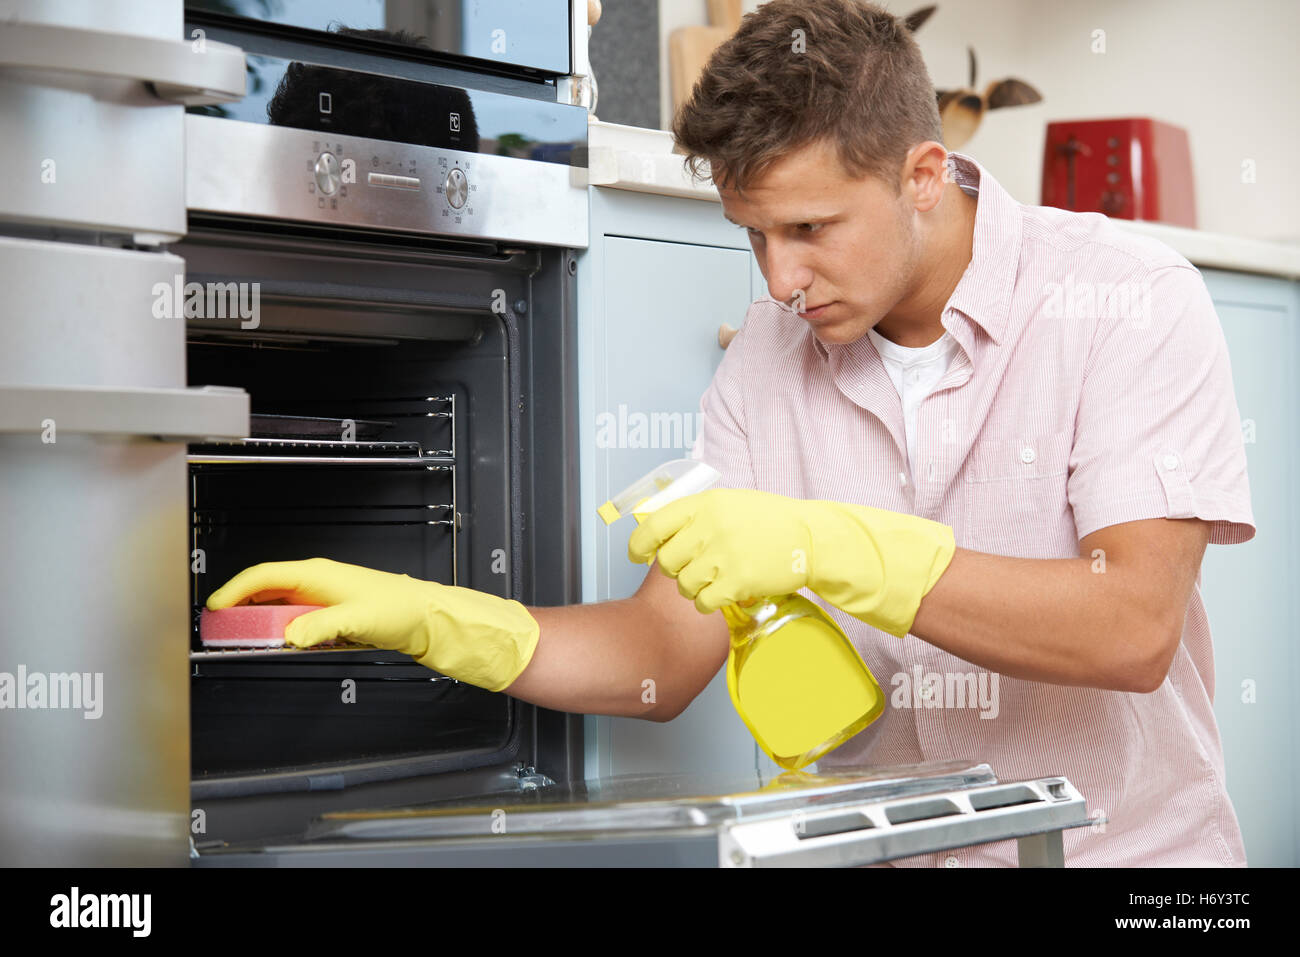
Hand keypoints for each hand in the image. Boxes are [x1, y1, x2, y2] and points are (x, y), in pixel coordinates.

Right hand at [205, 558, 539, 691]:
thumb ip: (322, 626)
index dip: (234, 590)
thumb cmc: (400, 608)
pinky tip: (278, 643)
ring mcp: (322, 596)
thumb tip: (291, 635)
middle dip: (239, 606)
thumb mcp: (358, 620)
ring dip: (258, 620)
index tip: (213, 608)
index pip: (263, 575)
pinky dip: (278, 630)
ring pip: (277, 605)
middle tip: (218, 629)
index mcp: (317, 574)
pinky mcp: (330, 613)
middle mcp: (316, 581)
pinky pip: (294, 619)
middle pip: (265, 590)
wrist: (427, 616)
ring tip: (241, 639)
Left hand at [627, 489, 954, 636]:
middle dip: (675, 570)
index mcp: (705, 504)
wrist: (812, 539)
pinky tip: (723, 595)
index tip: (636, 555)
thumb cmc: (771, 521)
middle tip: (693, 570)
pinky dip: (709, 604)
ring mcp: (723, 555)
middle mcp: (710, 527)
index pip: (654, 525)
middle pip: (667, 561)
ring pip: (684, 585)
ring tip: (714, 581)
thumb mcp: (731, 503)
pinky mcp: (737, 582)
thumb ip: (697, 515)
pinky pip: (704, 602)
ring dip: (694, 589)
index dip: (639, 544)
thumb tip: (659, 531)